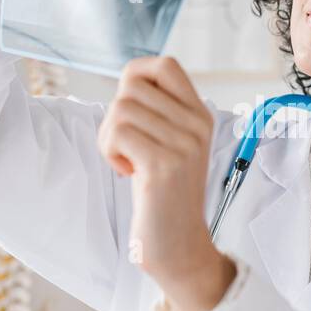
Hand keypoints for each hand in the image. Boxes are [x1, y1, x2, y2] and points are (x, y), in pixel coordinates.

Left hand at [98, 56, 233, 310]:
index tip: (131, 111)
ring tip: (126, 162)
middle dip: (115, 116)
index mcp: (200, 115)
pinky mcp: (164, 164)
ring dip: (109, 138)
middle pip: (132, 88)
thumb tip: (130, 79)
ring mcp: (184, 143)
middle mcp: (197, 124)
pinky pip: (117, 133)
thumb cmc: (164, 195)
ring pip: (120, 110)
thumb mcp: (172, 145)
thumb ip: (160, 113)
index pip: (165, 64)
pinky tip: (126, 172)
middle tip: (126, 148)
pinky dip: (110, 152)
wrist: (180, 246)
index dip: (136, 77)